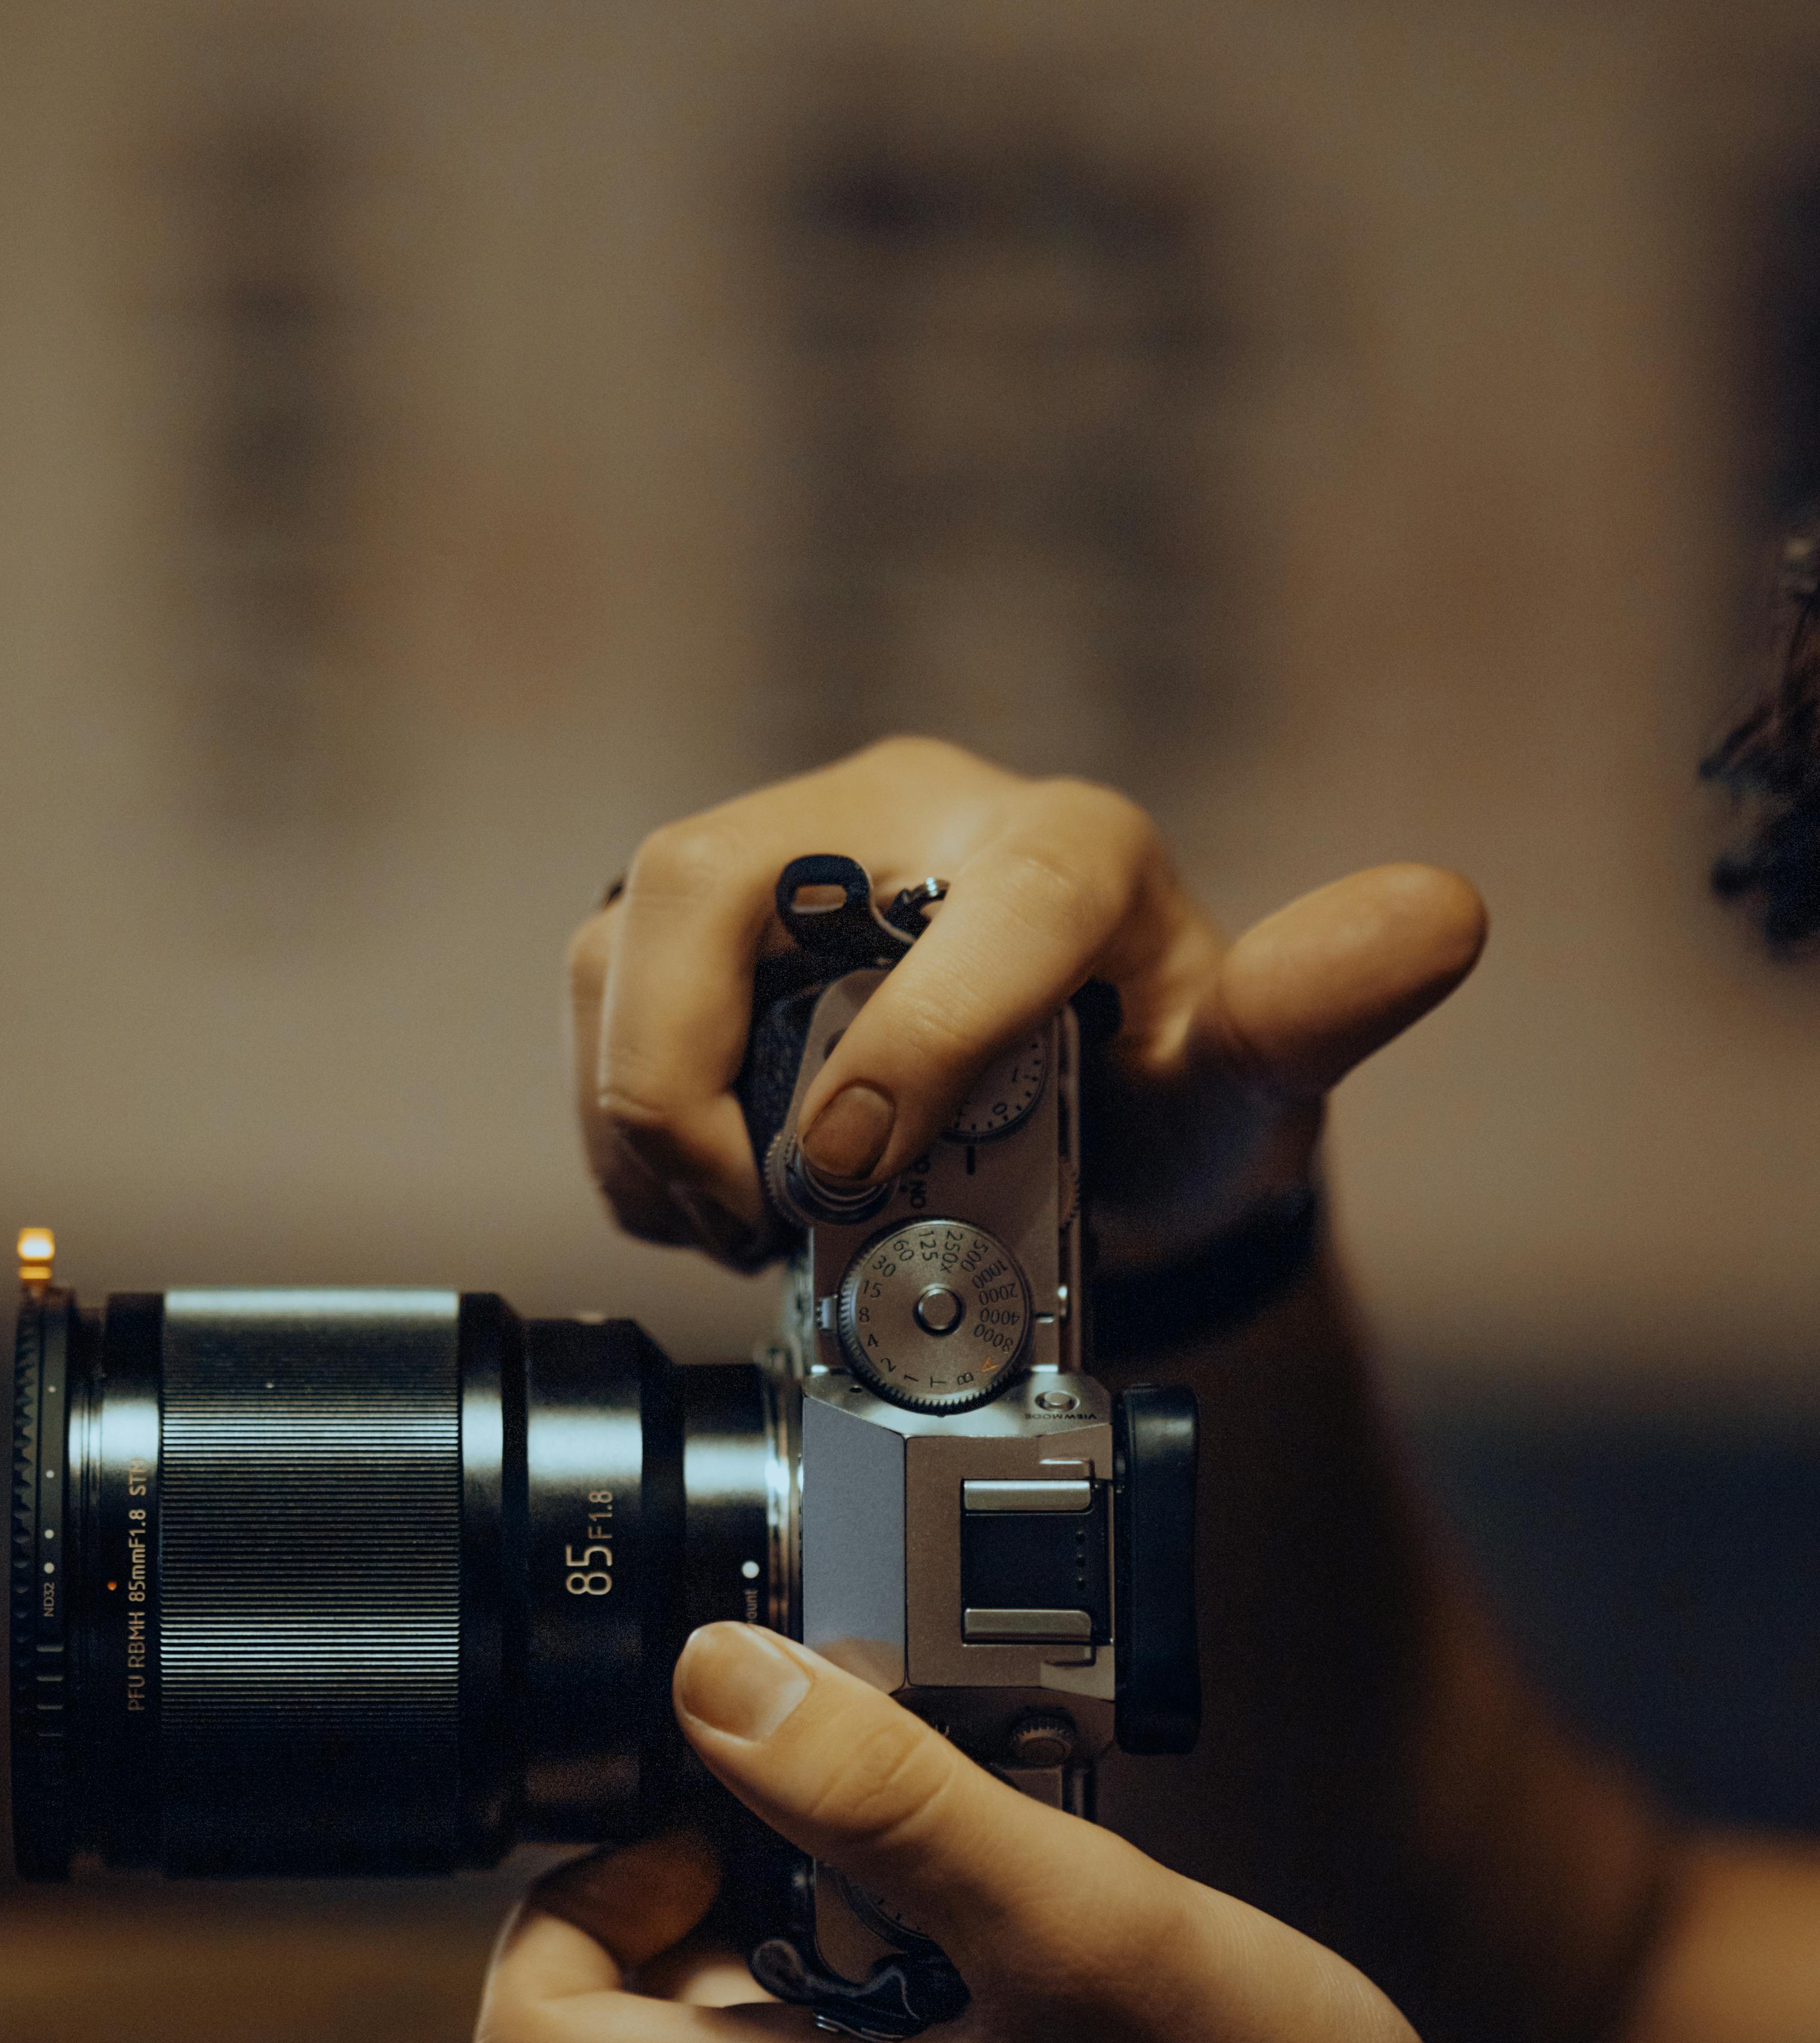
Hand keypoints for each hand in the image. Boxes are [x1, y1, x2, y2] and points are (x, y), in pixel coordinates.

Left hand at [475, 1623, 1494, 2042]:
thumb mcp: (1077, 1920)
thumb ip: (883, 1802)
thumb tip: (710, 1682)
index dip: (568, 1903)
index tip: (698, 1808)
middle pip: (653, 1995)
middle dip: (734, 1850)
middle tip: (874, 1765)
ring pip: (776, 1995)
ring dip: (843, 1881)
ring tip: (981, 1816)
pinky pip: (871, 2027)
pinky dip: (919, 1937)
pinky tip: (1037, 1891)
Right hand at [570, 735, 1484, 1270]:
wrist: (1086, 1146)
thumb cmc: (1169, 1111)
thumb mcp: (1251, 1084)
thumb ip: (1319, 1011)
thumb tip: (1445, 916)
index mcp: (1064, 845)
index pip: (986, 896)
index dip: (917, 1034)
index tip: (850, 1168)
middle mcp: (906, 817)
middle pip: (715, 880)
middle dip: (689, 1071)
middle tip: (757, 1214)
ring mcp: (784, 861)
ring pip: (628, 939)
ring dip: (646, 1111)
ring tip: (739, 1225)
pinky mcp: (698, 927)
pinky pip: (597, 992)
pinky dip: (624, 1123)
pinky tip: (707, 1196)